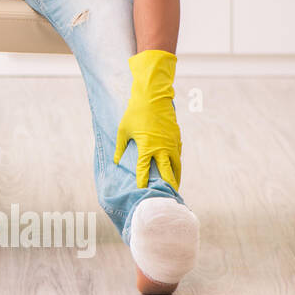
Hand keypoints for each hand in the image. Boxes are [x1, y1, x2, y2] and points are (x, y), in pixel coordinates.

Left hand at [114, 49, 181, 192]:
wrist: (153, 97)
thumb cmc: (135, 113)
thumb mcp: (123, 130)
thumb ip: (120, 148)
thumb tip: (116, 161)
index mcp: (147, 147)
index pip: (144, 170)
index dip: (143, 181)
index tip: (142, 192)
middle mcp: (162, 148)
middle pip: (167, 173)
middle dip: (167, 185)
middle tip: (167, 196)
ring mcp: (172, 143)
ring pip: (177, 165)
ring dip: (176, 177)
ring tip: (174, 187)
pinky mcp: (177, 137)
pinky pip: (178, 154)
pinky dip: (177, 163)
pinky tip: (175, 169)